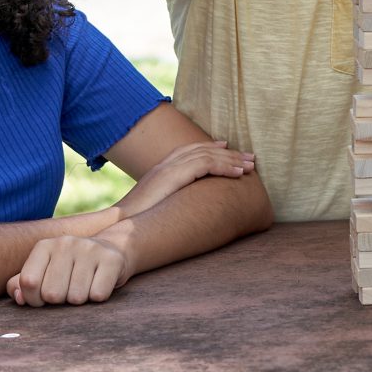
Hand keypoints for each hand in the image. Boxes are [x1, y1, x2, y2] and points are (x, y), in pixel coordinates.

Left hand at [10, 233, 132, 306]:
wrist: (111, 249)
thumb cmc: (70, 268)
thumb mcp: (44, 271)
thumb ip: (22, 284)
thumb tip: (19, 298)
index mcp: (44, 246)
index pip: (29, 282)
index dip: (34, 300)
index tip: (44, 299)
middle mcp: (66, 243)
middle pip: (52, 294)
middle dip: (60, 302)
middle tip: (68, 291)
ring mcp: (90, 249)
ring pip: (76, 298)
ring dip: (80, 301)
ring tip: (85, 286)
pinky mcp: (112, 259)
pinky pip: (98, 295)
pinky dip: (98, 298)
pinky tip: (99, 284)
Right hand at [115, 139, 256, 217]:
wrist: (119, 223)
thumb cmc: (136, 222)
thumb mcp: (154, 207)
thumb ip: (168, 201)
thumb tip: (180, 209)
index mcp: (161, 169)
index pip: (190, 150)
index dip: (211, 147)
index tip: (228, 148)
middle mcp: (166, 164)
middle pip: (203, 150)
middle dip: (229, 153)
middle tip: (250, 157)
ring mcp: (170, 168)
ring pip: (208, 155)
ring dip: (232, 160)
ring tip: (251, 165)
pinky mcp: (175, 176)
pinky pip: (207, 165)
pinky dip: (225, 167)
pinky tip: (239, 173)